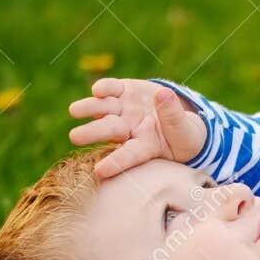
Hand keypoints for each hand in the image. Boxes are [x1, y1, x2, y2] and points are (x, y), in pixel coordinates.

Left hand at [67, 78, 206, 179]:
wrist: (181, 120)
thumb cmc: (184, 135)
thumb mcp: (186, 132)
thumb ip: (174, 117)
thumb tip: (163, 94)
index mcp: (145, 146)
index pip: (128, 155)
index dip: (116, 162)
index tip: (100, 171)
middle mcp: (130, 129)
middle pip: (110, 130)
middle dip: (93, 132)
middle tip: (74, 137)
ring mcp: (125, 110)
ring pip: (104, 109)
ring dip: (89, 108)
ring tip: (74, 110)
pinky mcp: (125, 91)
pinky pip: (112, 88)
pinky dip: (104, 88)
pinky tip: (96, 90)